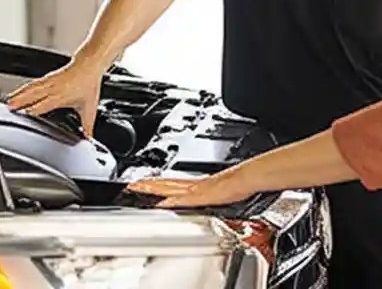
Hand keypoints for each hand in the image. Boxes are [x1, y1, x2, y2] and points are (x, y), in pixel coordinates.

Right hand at [5, 56, 103, 135]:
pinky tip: (18, 92)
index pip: (44, 104)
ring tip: (9, 101)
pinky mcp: (48, 77)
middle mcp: (54, 88)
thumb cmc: (89, 84)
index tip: (23, 115)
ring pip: (32, 88)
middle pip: (34, 95)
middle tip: (9, 107)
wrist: (89, 65)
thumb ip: (88, 125)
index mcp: (62, 96)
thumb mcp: (90, 108)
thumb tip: (88, 137)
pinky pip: (34, 83)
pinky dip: (24, 88)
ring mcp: (50, 81)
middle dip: (21, 101)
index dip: (33, 109)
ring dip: (19, 94)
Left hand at [127, 168, 254, 208]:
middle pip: (166, 184)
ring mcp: (198, 190)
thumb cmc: (242, 184)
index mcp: (199, 186)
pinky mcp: (203, 195)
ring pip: (170, 188)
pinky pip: (183, 199)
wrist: (250, 177)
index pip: (173, 184)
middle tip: (132, 185)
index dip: (157, 184)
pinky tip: (160, 204)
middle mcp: (195, 187)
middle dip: (149, 185)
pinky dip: (171, 201)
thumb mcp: (224, 192)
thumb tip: (212, 201)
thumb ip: (214, 197)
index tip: (143, 184)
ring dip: (153, 189)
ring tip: (138, 189)